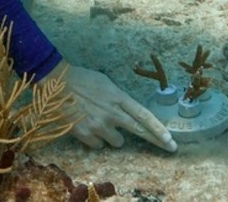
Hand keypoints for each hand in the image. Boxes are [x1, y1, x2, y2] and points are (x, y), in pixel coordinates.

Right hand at [52, 60, 176, 152]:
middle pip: (140, 131)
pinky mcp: (85, 134)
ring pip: (117, 142)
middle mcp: (112, 113)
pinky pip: (98, 145)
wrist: (56, 82)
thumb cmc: (81, 79)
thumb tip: (127, 112)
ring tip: (99, 122)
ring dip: (112, 136)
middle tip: (170, 148)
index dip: (159, 128)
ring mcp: (99, 125)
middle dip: (157, 141)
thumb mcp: (106, 83)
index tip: (171, 139)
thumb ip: (119, 98)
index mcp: (118, 97)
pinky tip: (87, 126)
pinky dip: (95, 139)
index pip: (144, 115)